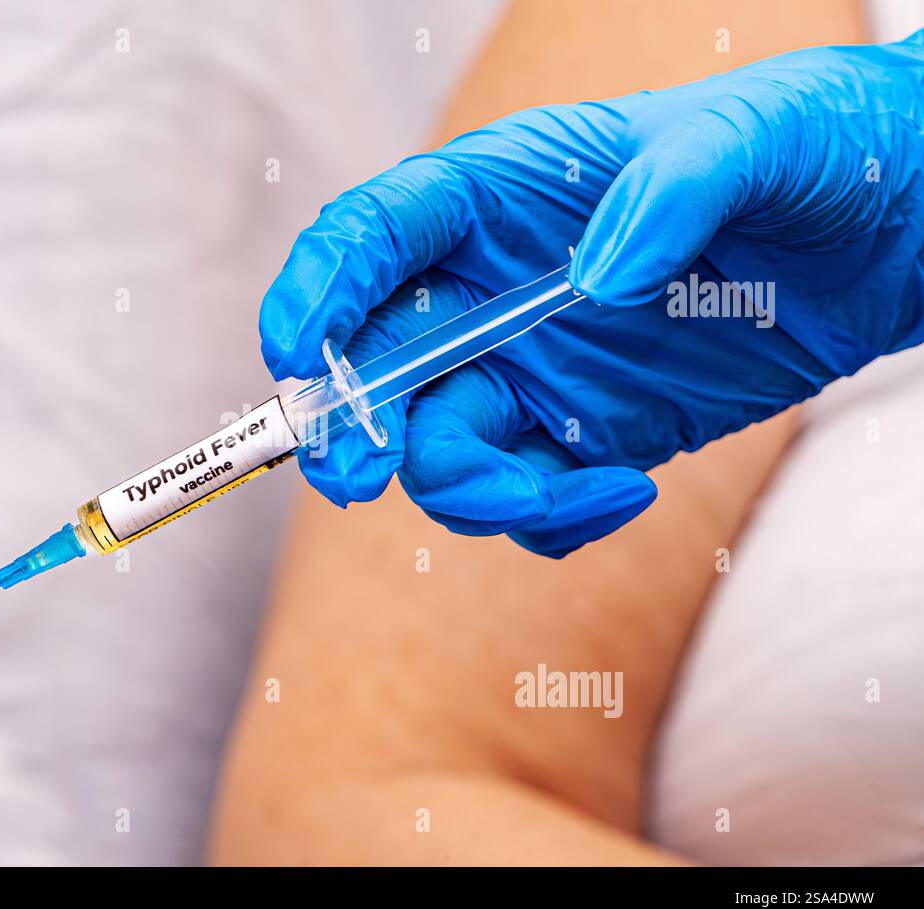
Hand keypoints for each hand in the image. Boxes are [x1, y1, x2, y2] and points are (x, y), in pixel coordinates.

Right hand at [259, 35, 923, 556]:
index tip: (293, 347)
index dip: (319, 288)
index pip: (377, 234)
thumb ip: (679, 188)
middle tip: (356, 477)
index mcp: (502, 194)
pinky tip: (627, 491)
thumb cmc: (815, 151)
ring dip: (476, 491)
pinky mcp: (578, 433)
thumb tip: (600, 277)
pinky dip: (550, 520)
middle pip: (377, 362)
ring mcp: (531, 368)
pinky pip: (519, 498)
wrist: (887, 237)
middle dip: (352, 425)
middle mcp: (494, 288)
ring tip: (590, 485)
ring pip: (440, 450)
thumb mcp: (762, 139)